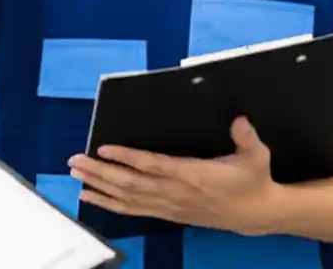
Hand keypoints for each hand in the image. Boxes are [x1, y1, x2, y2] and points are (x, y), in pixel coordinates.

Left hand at [69, 117, 281, 235]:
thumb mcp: (257, 156)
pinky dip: (108, 204)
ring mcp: (169, 206)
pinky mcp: (167, 214)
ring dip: (99, 186)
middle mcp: (176, 193)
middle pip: (131, 183)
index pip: (154, 166)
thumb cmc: (253, 180)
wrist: (256, 213)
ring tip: (76, 175)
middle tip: (75, 160)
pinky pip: (132, 210)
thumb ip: (246, 137)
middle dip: (101, 172)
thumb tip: (239, 119)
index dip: (128, 158)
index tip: (105, 148)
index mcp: (194, 175)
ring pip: (127, 198)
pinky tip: (90, 197)